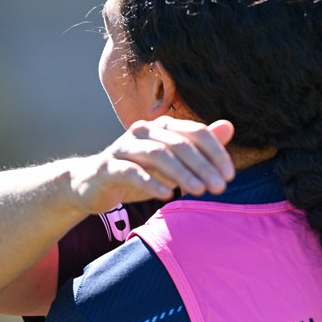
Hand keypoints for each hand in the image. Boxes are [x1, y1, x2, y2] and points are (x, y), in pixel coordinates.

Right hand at [69, 117, 236, 215]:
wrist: (92, 185)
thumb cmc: (139, 172)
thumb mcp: (173, 161)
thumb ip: (199, 145)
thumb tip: (229, 126)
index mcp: (162, 126)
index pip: (195, 132)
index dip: (216, 152)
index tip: (229, 175)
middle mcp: (143, 131)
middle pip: (179, 143)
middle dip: (202, 166)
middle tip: (219, 187)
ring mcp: (123, 147)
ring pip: (157, 154)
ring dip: (181, 173)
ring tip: (199, 190)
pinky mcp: (108, 167)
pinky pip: (132, 171)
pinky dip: (151, 182)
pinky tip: (167, 195)